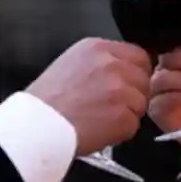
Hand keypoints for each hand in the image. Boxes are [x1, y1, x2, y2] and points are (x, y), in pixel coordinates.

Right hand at [27, 37, 151, 155]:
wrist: (36, 127)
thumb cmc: (46, 101)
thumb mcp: (70, 64)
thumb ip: (100, 62)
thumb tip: (122, 70)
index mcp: (97, 48)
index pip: (139, 55)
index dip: (134, 73)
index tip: (126, 85)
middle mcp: (112, 65)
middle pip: (144, 78)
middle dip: (133, 94)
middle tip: (111, 106)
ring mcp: (120, 90)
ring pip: (141, 103)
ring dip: (127, 114)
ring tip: (100, 119)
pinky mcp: (123, 116)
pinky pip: (134, 125)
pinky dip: (120, 132)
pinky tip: (99, 131)